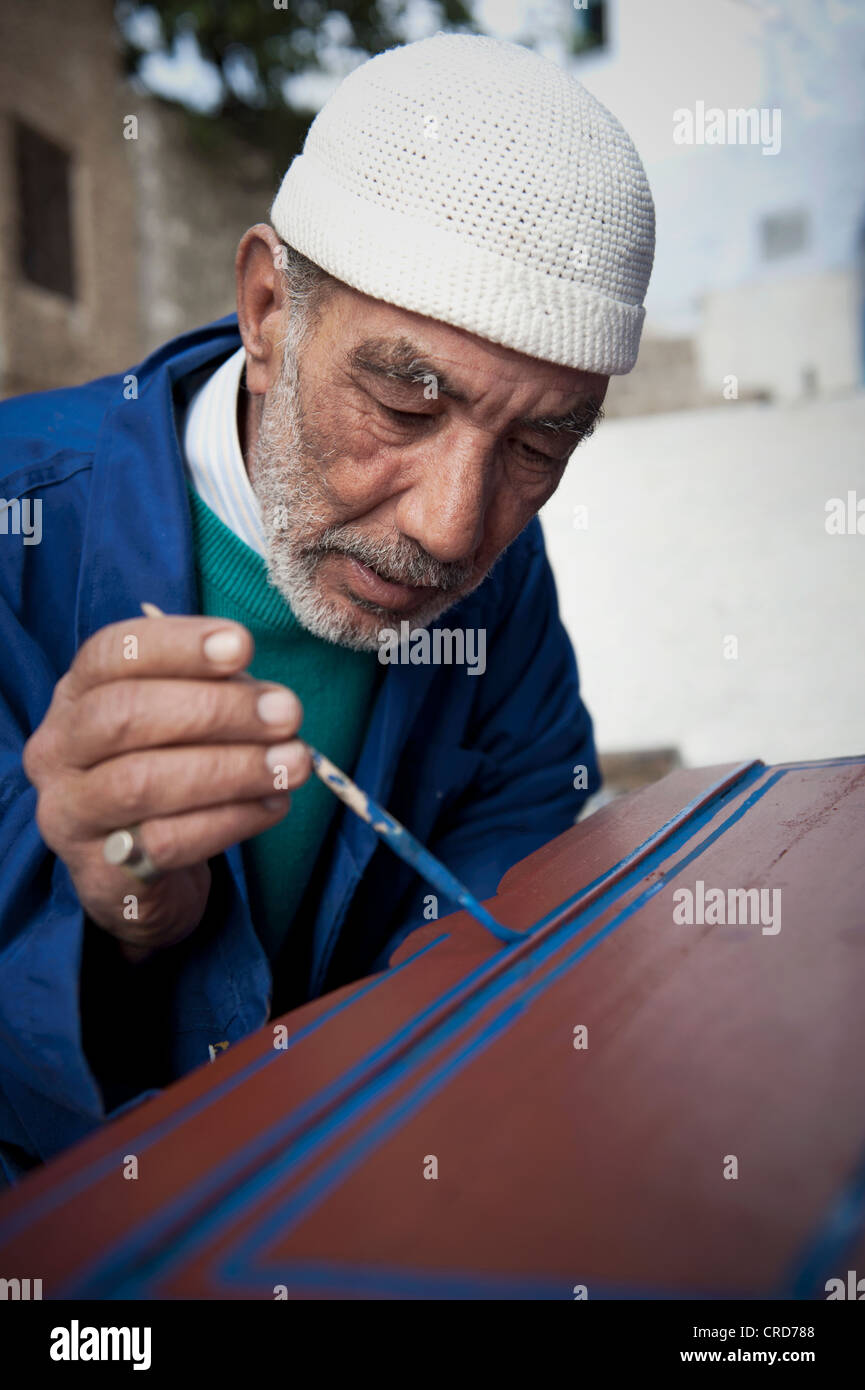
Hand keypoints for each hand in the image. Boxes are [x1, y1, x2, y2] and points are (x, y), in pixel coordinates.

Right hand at [22, 615, 311, 962]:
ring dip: (232, 769)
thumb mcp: (184, 724)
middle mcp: (59, 749)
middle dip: (216, 709)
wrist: (137, 875)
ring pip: (143, 782)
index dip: (178, 645)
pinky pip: (167, 841)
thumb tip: (273, 702)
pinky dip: (232, 819)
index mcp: (77, 695)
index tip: (242, 645)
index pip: (112, 653)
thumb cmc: (168, 774)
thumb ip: (217, 698)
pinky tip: (273, 804)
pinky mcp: (98, 871)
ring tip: (292, 764)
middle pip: (124, 714)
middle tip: (286, 714)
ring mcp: (70, 812)